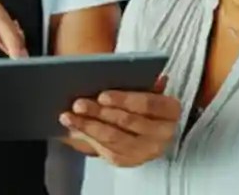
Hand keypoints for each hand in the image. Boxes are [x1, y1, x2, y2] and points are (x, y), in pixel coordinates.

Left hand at [60, 76, 180, 166]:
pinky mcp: (128, 161)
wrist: (144, 129)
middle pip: (128, 122)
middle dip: (101, 113)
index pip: (149, 104)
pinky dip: (88, 137)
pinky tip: (72, 128)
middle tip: (78, 104)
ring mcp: (146, 150)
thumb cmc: (140, 101)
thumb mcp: (146, 87)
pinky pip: (106, 149)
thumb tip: (157, 77)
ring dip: (88, 126)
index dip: (125, 100)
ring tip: (68, 116)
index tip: (102, 95)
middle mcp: (163, 134)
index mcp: (171, 110)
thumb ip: (146, 81)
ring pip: (114, 138)